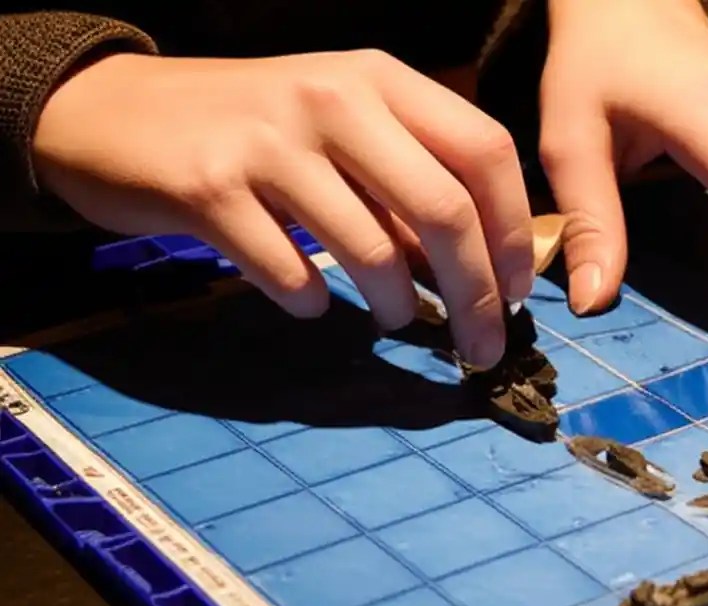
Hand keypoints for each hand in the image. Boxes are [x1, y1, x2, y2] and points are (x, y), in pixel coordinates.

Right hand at [33, 50, 533, 367]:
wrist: (111, 113)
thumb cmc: (250, 130)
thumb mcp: (340, 130)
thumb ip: (406, 182)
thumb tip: (480, 270)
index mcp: (379, 78)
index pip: (485, 150)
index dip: (512, 231)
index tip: (517, 293)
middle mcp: (333, 97)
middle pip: (444, 208)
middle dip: (477, 293)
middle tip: (484, 347)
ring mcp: (269, 140)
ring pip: (373, 249)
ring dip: (399, 308)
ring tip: (398, 322)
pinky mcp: (210, 187)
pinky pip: (291, 272)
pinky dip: (313, 303)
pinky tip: (311, 301)